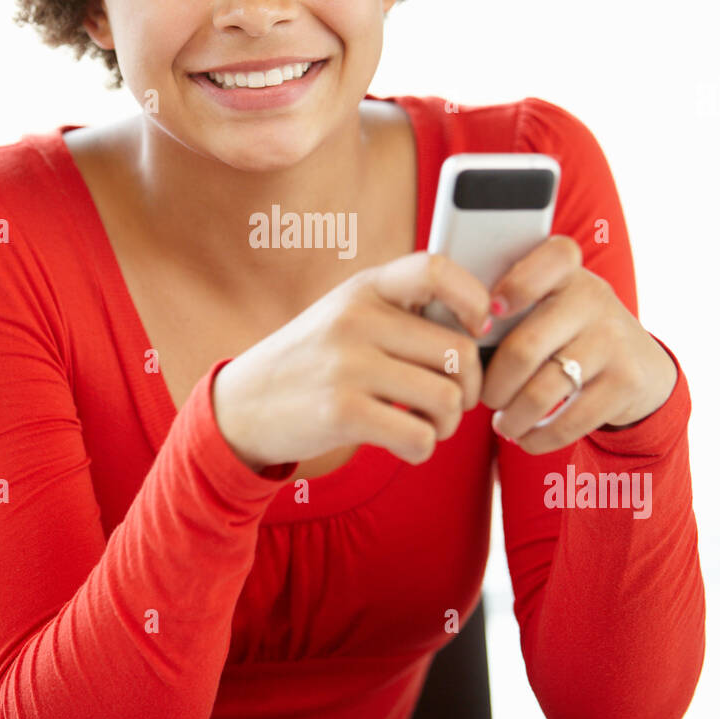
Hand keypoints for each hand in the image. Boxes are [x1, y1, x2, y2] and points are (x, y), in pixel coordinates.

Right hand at [211, 251, 491, 472]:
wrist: (241, 406)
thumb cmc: (310, 364)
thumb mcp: (345, 317)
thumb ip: (400, 313)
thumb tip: (477, 332)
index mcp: (364, 288)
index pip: (436, 269)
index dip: (474, 300)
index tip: (476, 330)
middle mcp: (357, 319)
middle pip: (458, 352)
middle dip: (467, 388)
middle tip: (449, 403)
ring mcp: (348, 365)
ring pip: (446, 399)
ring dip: (447, 424)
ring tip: (426, 425)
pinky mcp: (342, 412)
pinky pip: (419, 437)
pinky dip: (423, 448)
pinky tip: (405, 444)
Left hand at [480, 235, 677, 454]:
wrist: (641, 366)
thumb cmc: (565, 333)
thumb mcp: (548, 304)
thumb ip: (506, 307)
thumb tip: (451, 344)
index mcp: (566, 271)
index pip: (548, 259)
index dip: (515, 286)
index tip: (487, 317)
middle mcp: (593, 298)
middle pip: (523, 348)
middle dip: (493, 385)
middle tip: (484, 398)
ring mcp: (614, 340)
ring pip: (541, 391)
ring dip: (512, 418)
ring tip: (504, 423)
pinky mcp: (627, 382)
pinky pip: (569, 422)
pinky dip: (537, 438)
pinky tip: (526, 436)